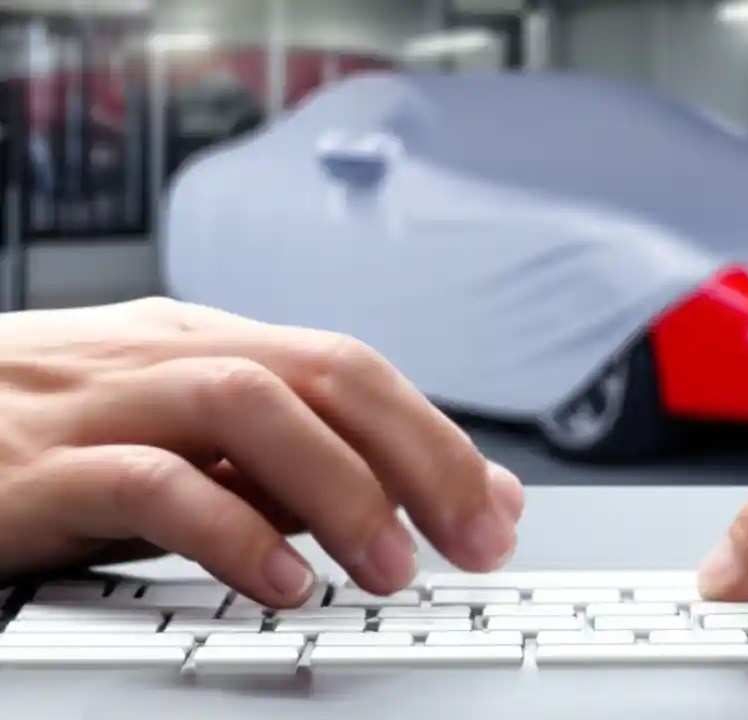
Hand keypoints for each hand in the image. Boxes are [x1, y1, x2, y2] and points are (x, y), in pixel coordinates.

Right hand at [0, 298, 522, 605]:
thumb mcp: (178, 439)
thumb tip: (407, 502)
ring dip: (341, 488)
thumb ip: (282, 464)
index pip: (352, 370)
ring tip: (391, 567)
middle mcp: (170, 357)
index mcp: (210, 345)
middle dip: (422, 456)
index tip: (495, 511)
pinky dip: (230, 529)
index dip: (437, 438)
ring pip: (250, 407)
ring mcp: (104, 404)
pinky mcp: (40, 467)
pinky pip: (151, 482)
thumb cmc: (47, 431)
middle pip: (326, 373)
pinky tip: (278, 582)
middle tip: (476, 541)